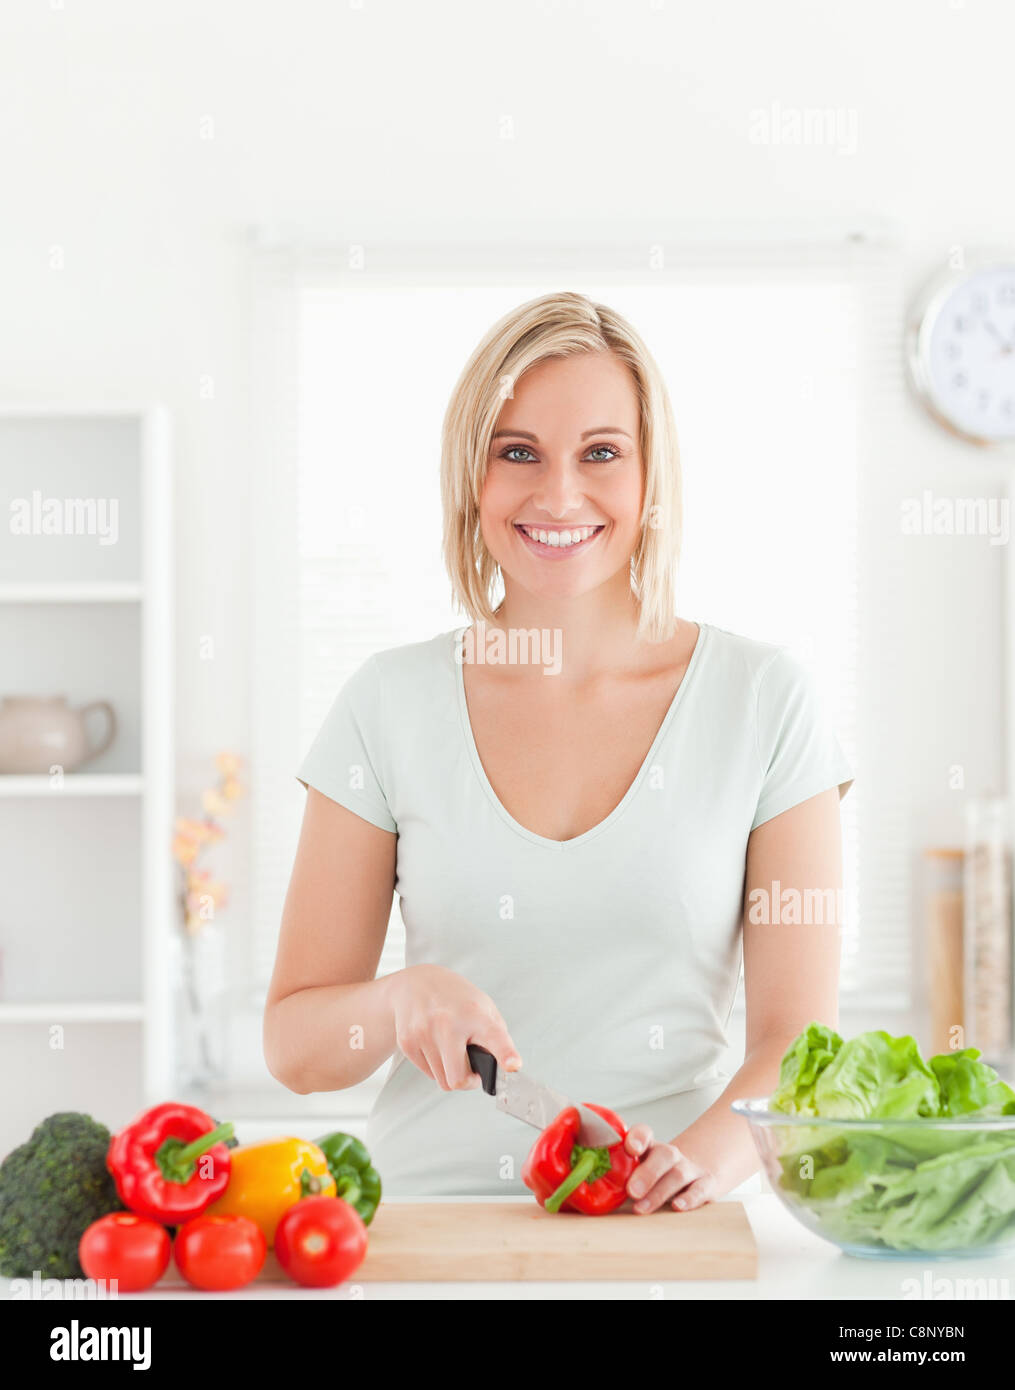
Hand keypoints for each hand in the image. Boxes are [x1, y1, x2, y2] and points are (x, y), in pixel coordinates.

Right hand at [389, 963, 521, 1091]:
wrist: (415, 984)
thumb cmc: (455, 998)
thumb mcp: (484, 1007)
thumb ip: (497, 1038)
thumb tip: (502, 1069)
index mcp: (475, 1013)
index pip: (494, 1037)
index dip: (505, 1053)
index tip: (513, 1065)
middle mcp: (448, 1023)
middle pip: (459, 1080)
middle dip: (468, 1080)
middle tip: (471, 1067)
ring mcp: (424, 1033)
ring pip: (443, 1082)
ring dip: (450, 1071)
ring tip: (450, 1049)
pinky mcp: (407, 1042)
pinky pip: (428, 1074)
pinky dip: (435, 1066)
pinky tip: (435, 1045)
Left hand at [622, 1125, 717, 1213]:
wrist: (701, 1173)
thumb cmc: (659, 1175)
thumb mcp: (641, 1170)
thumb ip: (618, 1175)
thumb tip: (582, 1184)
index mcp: (651, 1148)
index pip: (645, 1134)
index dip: (638, 1137)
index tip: (629, 1147)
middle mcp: (671, 1155)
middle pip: (663, 1155)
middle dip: (647, 1172)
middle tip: (631, 1190)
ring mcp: (690, 1169)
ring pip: (678, 1174)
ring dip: (659, 1191)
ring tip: (642, 1207)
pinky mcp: (706, 1185)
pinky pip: (700, 1189)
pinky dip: (690, 1198)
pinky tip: (677, 1207)